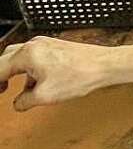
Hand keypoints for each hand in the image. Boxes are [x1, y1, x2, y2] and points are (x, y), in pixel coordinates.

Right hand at [0, 36, 114, 111]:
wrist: (106, 65)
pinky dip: (27, 70)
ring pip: (18, 57)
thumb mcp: (46, 96)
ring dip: (13, 72)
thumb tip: (19, 103)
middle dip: (0, 75)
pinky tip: (32, 84)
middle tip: (0, 89)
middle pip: (5, 59)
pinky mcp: (55, 47)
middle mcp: (34, 45)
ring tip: (10, 87)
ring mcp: (45, 44)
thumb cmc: (82, 75)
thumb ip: (24, 101)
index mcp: (27, 54)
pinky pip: (33, 57)